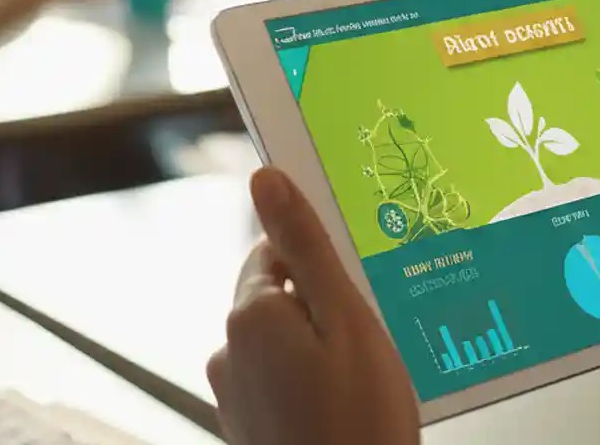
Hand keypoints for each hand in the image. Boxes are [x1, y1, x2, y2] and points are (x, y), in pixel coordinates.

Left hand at [208, 168, 419, 444]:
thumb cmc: (360, 419)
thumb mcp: (346, 320)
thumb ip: (305, 247)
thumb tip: (266, 179)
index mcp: (251, 315)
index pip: (275, 252)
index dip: (321, 264)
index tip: (358, 286)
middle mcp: (229, 352)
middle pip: (279, 297)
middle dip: (323, 307)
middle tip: (371, 337)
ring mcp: (235, 395)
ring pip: (283, 342)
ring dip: (320, 348)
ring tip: (365, 378)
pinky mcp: (249, 427)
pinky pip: (281, 381)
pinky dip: (311, 384)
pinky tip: (346, 404)